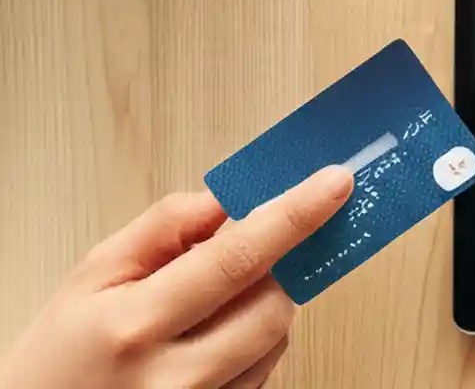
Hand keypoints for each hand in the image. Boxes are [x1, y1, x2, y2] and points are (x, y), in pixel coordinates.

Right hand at [0, 166, 353, 388]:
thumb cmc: (59, 352)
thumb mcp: (92, 275)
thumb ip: (165, 230)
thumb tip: (229, 199)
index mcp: (136, 324)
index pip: (237, 258)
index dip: (295, 216)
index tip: (336, 183)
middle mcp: (173, 377)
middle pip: (271, 307)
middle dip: (273, 273)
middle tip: (243, 260)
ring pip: (274, 343)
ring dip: (263, 310)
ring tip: (209, 309)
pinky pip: (261, 376)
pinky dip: (251, 347)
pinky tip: (208, 342)